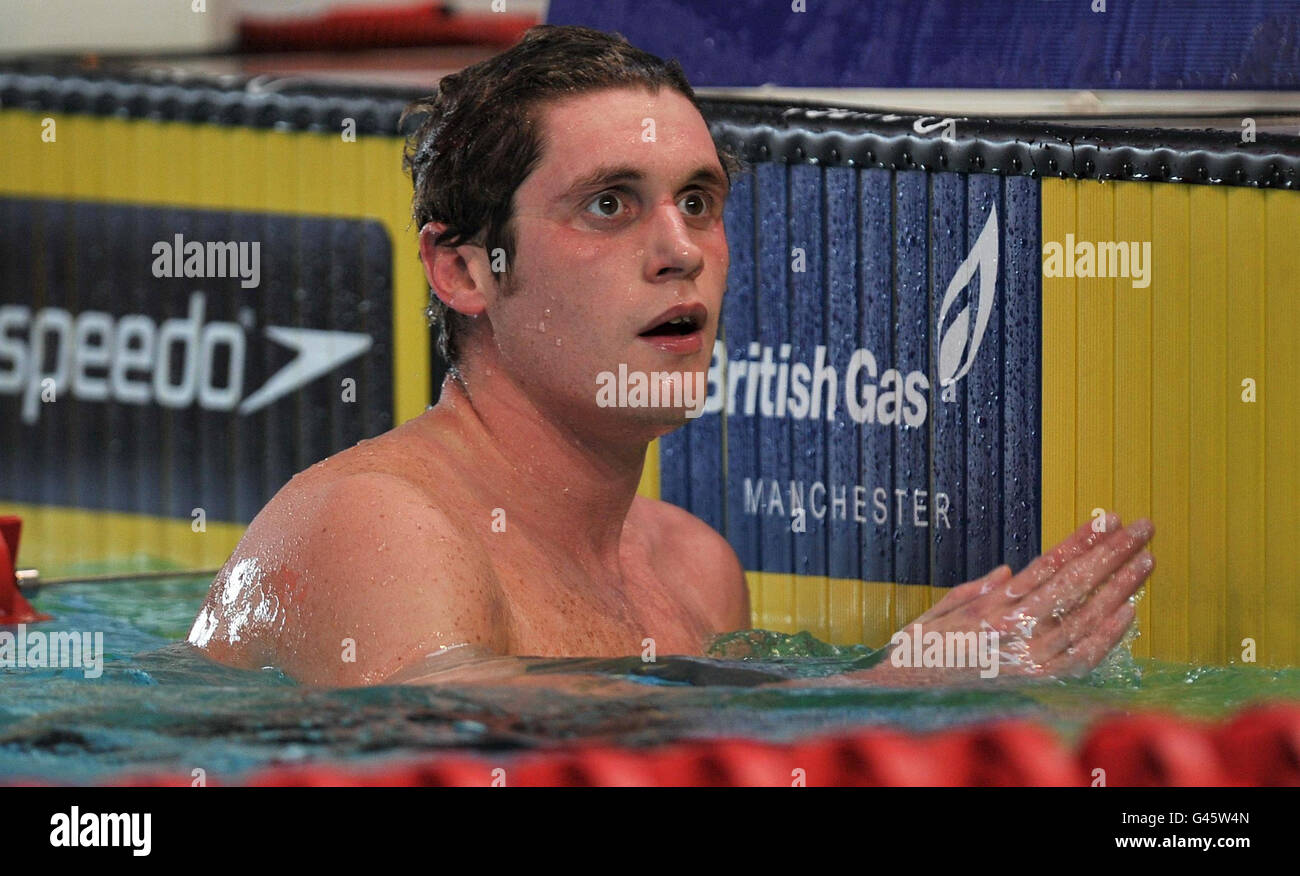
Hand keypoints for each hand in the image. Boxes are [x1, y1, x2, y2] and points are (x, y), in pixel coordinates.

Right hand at [866, 511, 1154, 683]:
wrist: (906, 692)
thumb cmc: (920, 650)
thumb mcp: (940, 610)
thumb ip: (975, 589)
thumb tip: (1010, 572)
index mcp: (992, 603)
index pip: (1048, 564)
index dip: (1081, 540)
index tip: (1109, 519)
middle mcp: (1012, 625)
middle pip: (1074, 584)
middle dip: (1112, 553)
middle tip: (1143, 529)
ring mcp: (1027, 654)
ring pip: (1084, 615)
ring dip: (1119, 587)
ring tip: (1145, 560)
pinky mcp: (1035, 679)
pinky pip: (1081, 656)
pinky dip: (1107, 634)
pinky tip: (1129, 611)